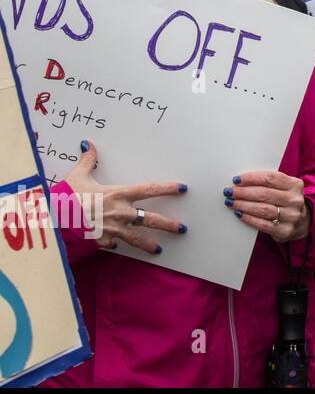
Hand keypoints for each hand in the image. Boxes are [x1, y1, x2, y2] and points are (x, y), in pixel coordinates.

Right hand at [64, 139, 186, 254]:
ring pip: (138, 238)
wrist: (53, 220)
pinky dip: (116, 245)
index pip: (150, 190)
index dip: (167, 188)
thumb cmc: (66, 197)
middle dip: (168, 224)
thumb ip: (88, 161)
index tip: (182, 188)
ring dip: (149, 244)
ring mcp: (113, 229)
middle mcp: (121, 213)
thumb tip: (88, 144)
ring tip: (159, 249)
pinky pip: (113, 244)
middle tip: (181, 228)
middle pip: (151, 219)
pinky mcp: (102, 241)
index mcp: (119, 194)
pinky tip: (119, 247)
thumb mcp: (77, 176)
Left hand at [226, 170, 309, 242]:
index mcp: (295, 185)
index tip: (237, 179)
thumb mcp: (284, 188)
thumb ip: (268, 182)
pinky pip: (263, 224)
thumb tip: (241, 181)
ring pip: (263, 209)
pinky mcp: (285, 230)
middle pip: (264, 193)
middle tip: (229, 191)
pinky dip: (248, 218)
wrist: (301, 223)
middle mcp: (295, 200)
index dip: (251, 178)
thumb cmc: (286, 201)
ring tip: (231, 202)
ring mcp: (291, 216)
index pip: (271, 178)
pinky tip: (239, 214)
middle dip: (243, 192)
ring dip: (243, 205)